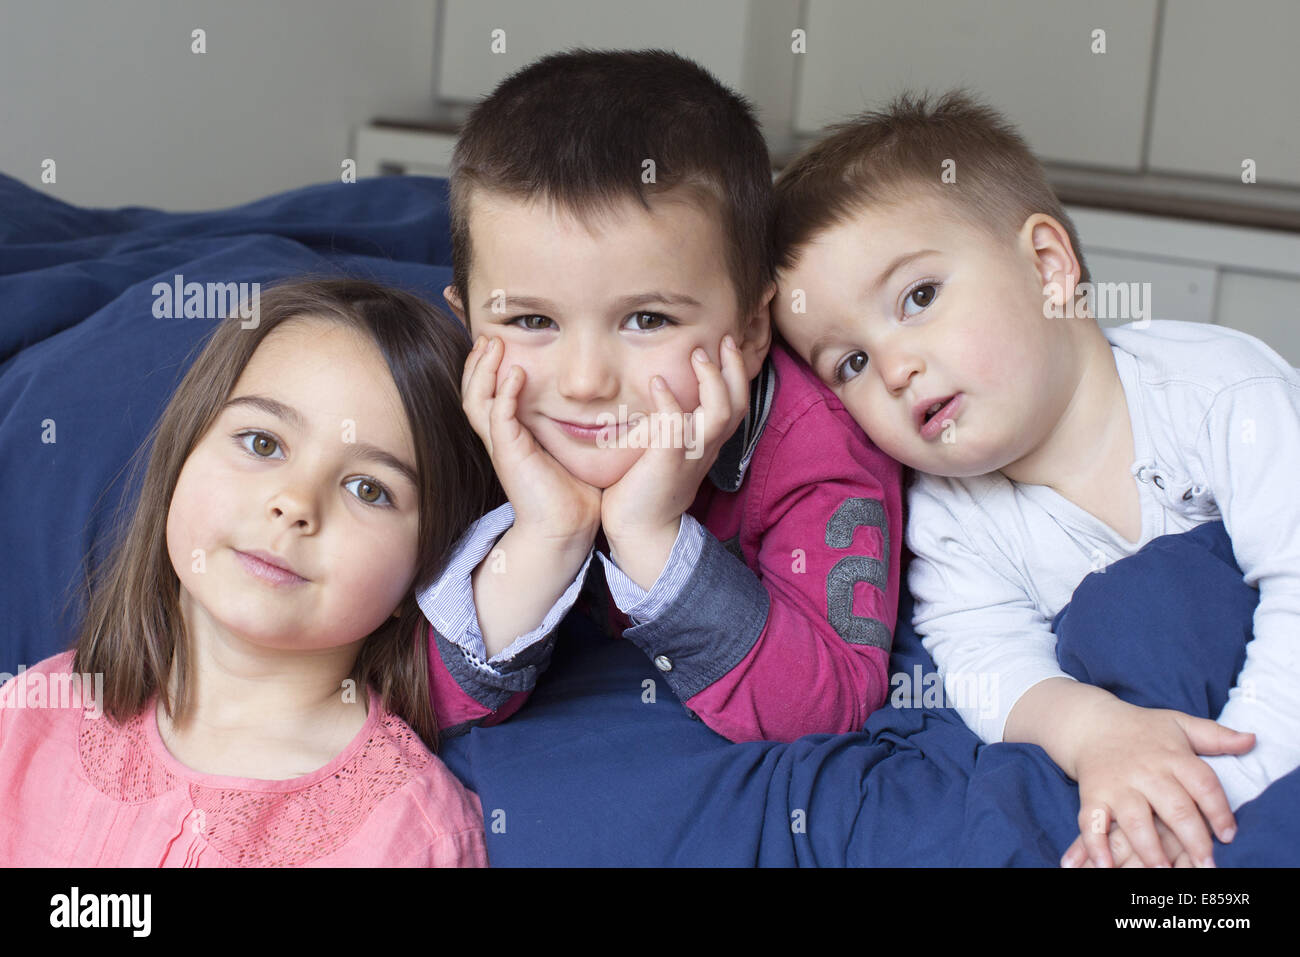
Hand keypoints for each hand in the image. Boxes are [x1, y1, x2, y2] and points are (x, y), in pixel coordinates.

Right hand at [462, 336, 600, 543]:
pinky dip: (504, 394)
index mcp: (510, 436)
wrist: (567, 527)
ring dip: (482, 371)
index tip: (498, 344)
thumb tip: (593, 402)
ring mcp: (501, 446)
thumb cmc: (573, 491)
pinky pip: (498, 417)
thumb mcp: (569, 448)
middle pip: (471, 392)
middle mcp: (499, 439)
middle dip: (476, 363)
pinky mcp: (509, 455)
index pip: (487, 395)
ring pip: (475, 400)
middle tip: (488, 337)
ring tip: (492, 346)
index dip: (487, 369)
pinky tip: (516, 375)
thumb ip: (570, 424)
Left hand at [600, 335, 750, 542]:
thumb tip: (661, 389)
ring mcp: (690, 455)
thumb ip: (671, 424)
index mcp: (708, 443)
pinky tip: (658, 383)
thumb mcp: (667, 449)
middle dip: (732, 368)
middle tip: (720, 340)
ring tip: (697, 354)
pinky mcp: (667, 463)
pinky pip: (675, 429)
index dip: (736, 373)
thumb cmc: (647, 487)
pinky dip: (669, 403)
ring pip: (718, 414)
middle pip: (736, 404)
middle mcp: (706, 447)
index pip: (736, 403)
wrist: (640, 529)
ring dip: (711, 381)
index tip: (726, 344)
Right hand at [1063, 697, 1251, 867]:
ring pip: (1135, 820)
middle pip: (1174, 807)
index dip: (1219, 811)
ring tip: (1164, 870)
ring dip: (1150, 848)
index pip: (1203, 784)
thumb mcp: (1180, 724)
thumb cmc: (1142, 730)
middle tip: (1206, 866)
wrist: (1091, 723)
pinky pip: (1091, 822)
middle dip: (1192, 839)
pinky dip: (1095, 845)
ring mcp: (1117, 785)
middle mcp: (1146, 772)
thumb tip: (1252, 740)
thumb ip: (1216, 736)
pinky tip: (1105, 866)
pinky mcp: (1092, 795)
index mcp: (1172, 757)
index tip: (1229, 835)